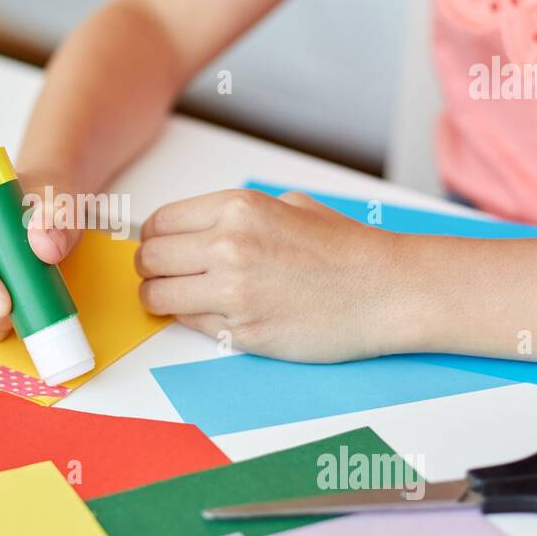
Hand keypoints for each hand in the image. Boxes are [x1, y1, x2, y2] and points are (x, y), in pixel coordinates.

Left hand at [135, 188, 413, 361]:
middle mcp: (228, 245)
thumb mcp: (288, 204)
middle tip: (164, 277)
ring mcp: (232, 291)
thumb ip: (236, 214)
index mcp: (237, 207)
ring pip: (156, 297)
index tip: (162, 250)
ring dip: (161, 300)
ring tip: (181, 300)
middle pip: (149, 259)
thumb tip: (192, 229)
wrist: (387, 290)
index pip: (159, 223)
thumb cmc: (345, 249)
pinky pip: (188, 325)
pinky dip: (191, 322)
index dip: (154, 239)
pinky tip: (215, 314)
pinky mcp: (241, 331)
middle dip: (151, 270)